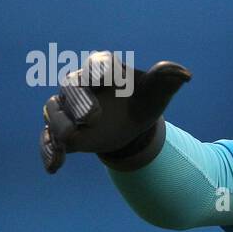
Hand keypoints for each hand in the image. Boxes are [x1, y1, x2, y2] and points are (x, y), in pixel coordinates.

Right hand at [40, 51, 190, 173]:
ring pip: (53, 110)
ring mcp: (67, 108)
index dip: (100, 69)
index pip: (98, 63)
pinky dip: (48, 151)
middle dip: (79, 99)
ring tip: (70, 139)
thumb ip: (167, 80)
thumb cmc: (142, 101)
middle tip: (93, 117)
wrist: (129, 124)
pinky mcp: (61, 131)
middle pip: (71, 86)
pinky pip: (47, 138)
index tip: (104, 78)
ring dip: (60, 124)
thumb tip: (186, 75)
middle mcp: (79, 84)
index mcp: (104, 69)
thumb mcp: (157, 93)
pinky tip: (54, 167)